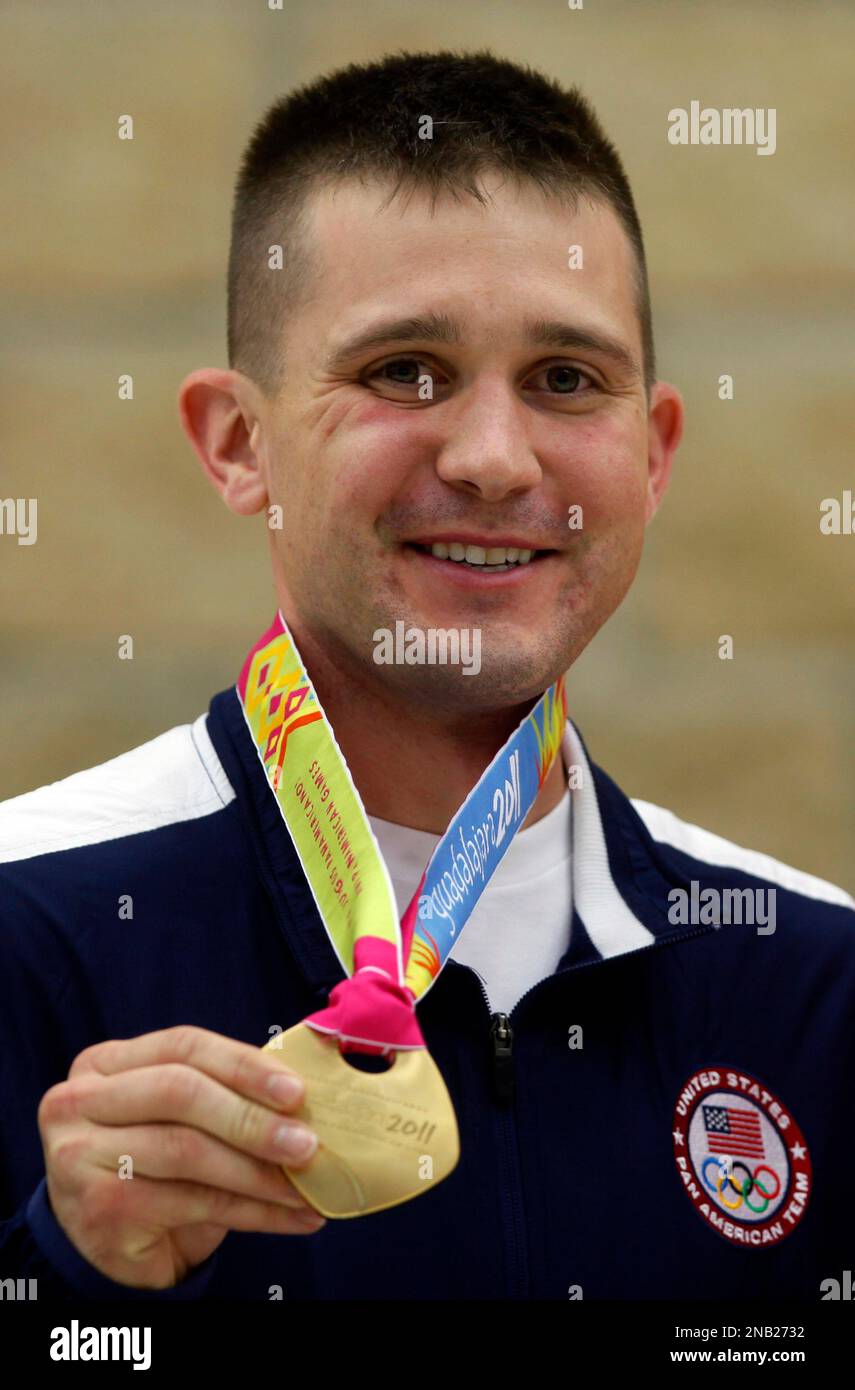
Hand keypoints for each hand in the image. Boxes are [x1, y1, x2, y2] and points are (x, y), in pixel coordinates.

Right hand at [38, 1025, 324, 1289]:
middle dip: (252, 1118)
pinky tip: (293, 1216)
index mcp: (104, 1062)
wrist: (105, 1239)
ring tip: (307, 1186)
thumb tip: (304, 1094)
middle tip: (307, 1142)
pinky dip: (254, 1211)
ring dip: (259, 1172)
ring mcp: (81, 1154)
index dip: (243, 1065)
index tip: (297, 1090)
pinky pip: (194, 1203)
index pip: (183, 1046)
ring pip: (188, 1152)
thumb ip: (223, 1093)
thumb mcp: (177, 1117)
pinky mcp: (98, 1206)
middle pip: (180, 1093)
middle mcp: (80, 1100)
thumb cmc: (151, 1164)